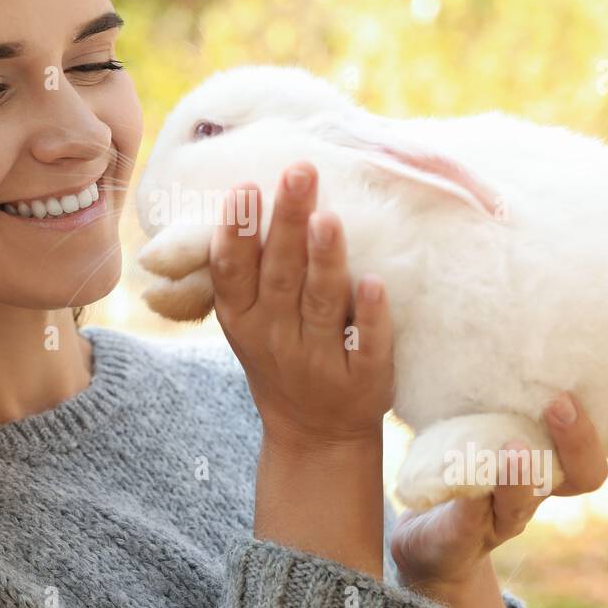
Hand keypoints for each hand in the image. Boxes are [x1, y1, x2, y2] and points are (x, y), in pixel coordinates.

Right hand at [209, 161, 395, 447]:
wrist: (315, 435)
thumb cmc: (280, 356)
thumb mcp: (246, 322)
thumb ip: (243, 270)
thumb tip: (242, 193)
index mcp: (243, 320)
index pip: (233, 272)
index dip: (236, 232)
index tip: (245, 188)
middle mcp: (276, 339)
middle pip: (281, 276)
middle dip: (287, 223)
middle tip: (300, 172)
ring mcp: (319, 361)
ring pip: (322, 305)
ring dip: (325, 261)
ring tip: (328, 218)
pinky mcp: (362, 380)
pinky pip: (367, 345)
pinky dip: (371, 316)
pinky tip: (375, 282)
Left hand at [390, 392, 607, 601]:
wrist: (424, 545)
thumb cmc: (455, 473)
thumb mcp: (473, 430)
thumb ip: (485, 393)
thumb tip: (484, 323)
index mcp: (541, 464)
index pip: (587, 449)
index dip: (591, 424)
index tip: (575, 385)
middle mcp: (530, 494)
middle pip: (580, 477)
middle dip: (576, 441)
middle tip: (559, 402)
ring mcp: (497, 519)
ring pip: (521, 504)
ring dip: (520, 477)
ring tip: (513, 450)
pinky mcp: (458, 538)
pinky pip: (466, 525)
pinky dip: (463, 508)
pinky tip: (454, 491)